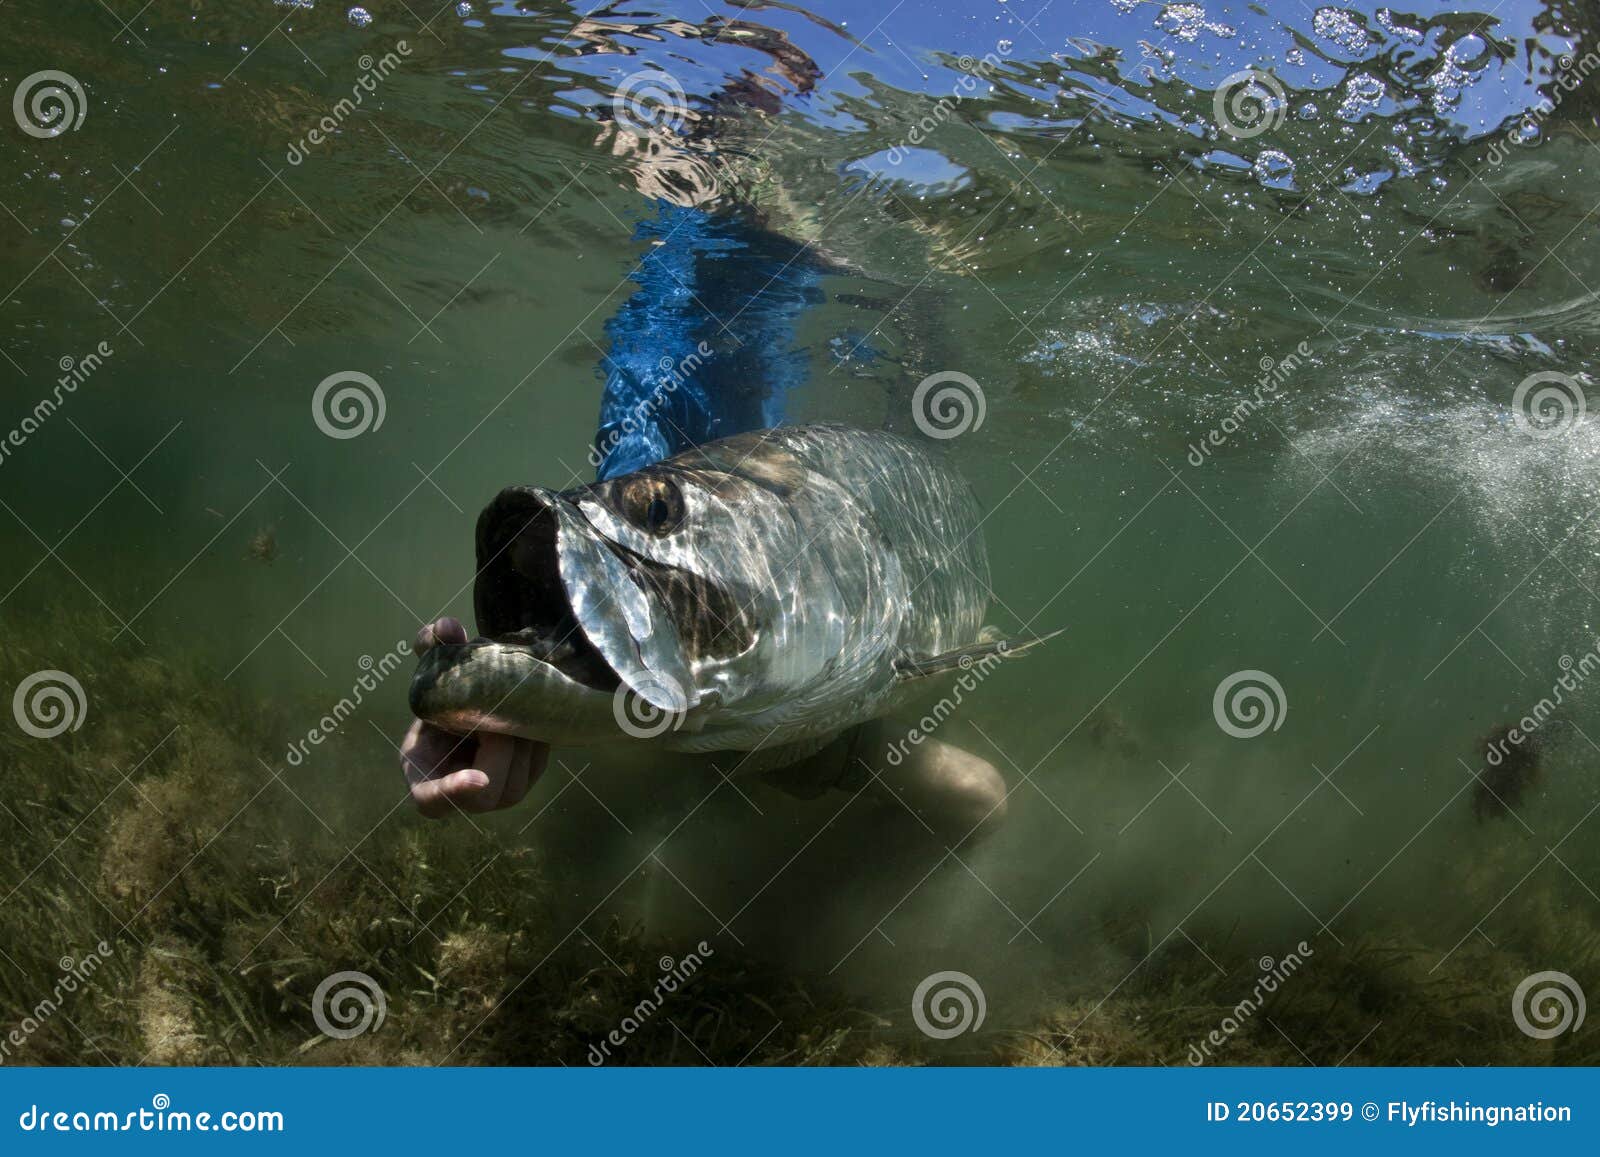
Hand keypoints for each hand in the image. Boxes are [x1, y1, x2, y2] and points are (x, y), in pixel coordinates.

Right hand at [400, 617, 550, 817]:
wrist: (473, 700)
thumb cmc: (444, 693)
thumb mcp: (432, 671)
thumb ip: (433, 648)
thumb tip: (445, 626)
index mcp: (423, 774)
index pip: (431, 801)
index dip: (452, 793)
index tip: (477, 777)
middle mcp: (460, 795)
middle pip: (487, 793)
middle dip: (500, 753)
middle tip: (503, 716)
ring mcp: (493, 795)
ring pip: (516, 787)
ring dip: (521, 747)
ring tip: (516, 711)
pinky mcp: (521, 781)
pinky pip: (534, 771)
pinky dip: (537, 743)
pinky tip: (532, 714)